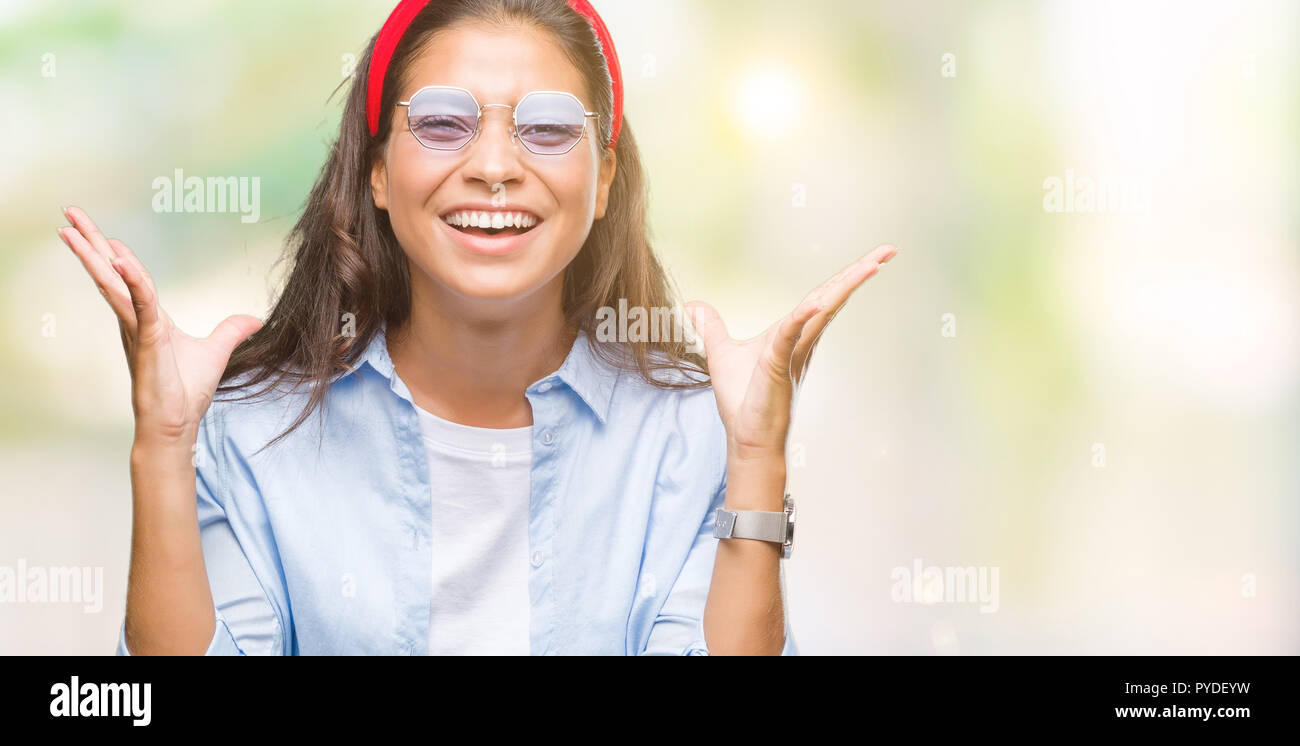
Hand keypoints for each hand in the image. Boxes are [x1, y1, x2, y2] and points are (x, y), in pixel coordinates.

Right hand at [58, 206, 262, 446]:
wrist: (176, 424)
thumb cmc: (186, 393)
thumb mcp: (216, 352)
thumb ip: (233, 331)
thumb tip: (255, 319)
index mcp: (148, 320)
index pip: (128, 278)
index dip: (115, 255)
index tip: (103, 234)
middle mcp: (135, 320)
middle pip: (108, 273)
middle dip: (88, 242)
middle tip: (68, 212)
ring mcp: (137, 329)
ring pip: (111, 283)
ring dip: (92, 253)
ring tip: (71, 226)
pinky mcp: (148, 340)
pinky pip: (140, 304)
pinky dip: (133, 281)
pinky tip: (122, 259)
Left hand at [686, 244, 898, 461]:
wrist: (746, 438)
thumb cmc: (741, 401)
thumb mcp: (721, 352)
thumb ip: (712, 327)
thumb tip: (693, 305)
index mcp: (793, 334)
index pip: (822, 297)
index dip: (845, 277)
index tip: (872, 259)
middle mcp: (801, 340)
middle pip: (833, 297)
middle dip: (860, 272)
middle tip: (889, 250)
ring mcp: (792, 351)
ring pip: (822, 310)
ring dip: (845, 286)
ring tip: (872, 265)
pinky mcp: (777, 364)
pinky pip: (791, 334)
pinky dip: (804, 317)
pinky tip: (816, 301)